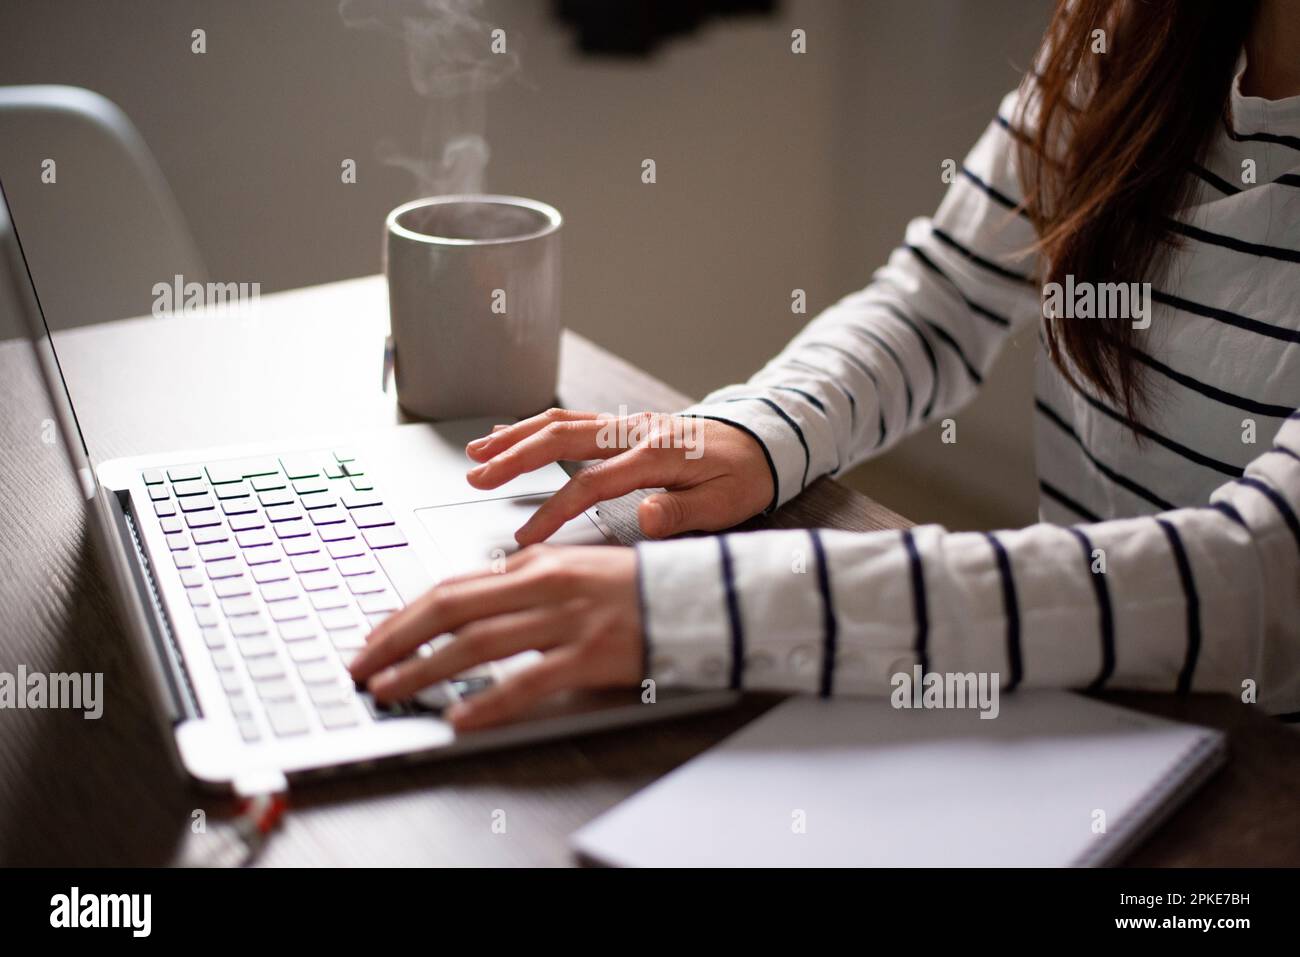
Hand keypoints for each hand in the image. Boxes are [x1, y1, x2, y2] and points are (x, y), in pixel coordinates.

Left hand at [348, 544, 641, 730]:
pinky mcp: (590, 655)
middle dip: (398, 638)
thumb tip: (470, 595)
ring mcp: (566, 620)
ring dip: (426, 668)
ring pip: (478, 642)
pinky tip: (462, 716)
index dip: (405, 615)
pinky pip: (528, 680)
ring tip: (393, 689)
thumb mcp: (571, 567)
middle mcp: (544, 585)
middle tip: (363, 664)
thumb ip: (521, 578)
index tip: (376, 637)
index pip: (452, 587)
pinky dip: (490, 700)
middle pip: (451, 608)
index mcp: (536, 563)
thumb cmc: (634, 586)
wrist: (698, 596)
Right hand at [464, 407, 773, 544]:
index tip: (526, 536)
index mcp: (657, 455)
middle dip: (515, 457)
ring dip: (517, 435)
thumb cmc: (742, 478)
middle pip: (562, 438)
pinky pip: (573, 419)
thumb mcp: (724, 505)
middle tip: (477, 478)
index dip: (554, 509)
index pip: (591, 483)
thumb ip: (681, 513)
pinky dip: (537, 425)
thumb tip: (645, 519)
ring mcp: (627, 424)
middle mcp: (635, 431)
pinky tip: (512, 434)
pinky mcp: (624, 424)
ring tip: (478, 452)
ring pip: (562, 421)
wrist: (761, 444)